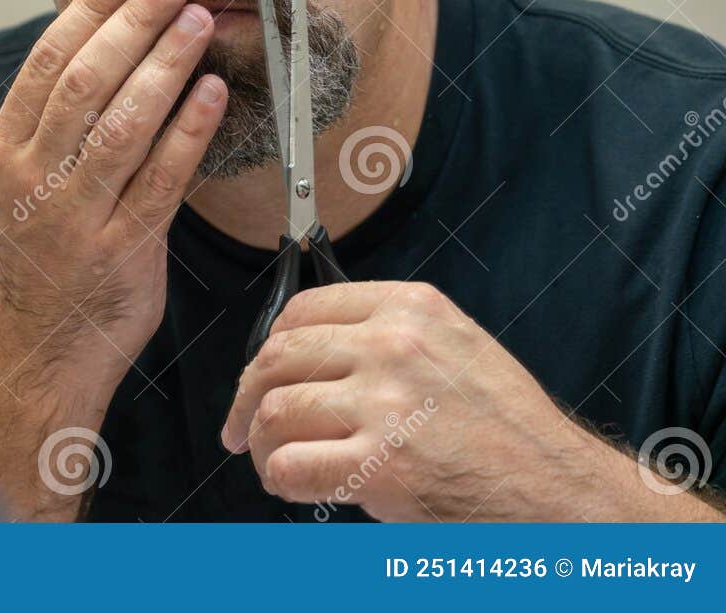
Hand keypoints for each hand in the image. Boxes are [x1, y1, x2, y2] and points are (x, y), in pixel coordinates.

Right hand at [0, 0, 226, 382]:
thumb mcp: (28, 178)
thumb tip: (109, 36)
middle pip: (85, 82)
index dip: (87, 11)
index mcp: (8, 149)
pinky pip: (162, 178)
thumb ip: (60, 117)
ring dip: (166, 64)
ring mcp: (76, 215)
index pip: (46, 62)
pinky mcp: (123, 248)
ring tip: (198, 22)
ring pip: (124, 123)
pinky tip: (212, 93)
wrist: (46, 342)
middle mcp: (35, 177)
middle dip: (132, 24)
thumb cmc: (49, 249)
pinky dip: (189, 130)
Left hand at [222, 281, 671, 520]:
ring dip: (260, 443)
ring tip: (271, 461)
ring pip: (274, 410)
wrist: (559, 491)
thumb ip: (387, 336)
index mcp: (410, 308)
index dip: (267, 346)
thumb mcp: (456, 347)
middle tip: (241, 427)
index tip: (258, 375)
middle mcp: (393, 345)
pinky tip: (293, 485)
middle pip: (277, 357)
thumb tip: (309, 352)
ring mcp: (386, 403)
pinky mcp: (380, 464)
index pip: (301, 309)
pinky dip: (278, 479)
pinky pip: (290, 465)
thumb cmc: (509, 430)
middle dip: (246, 396)